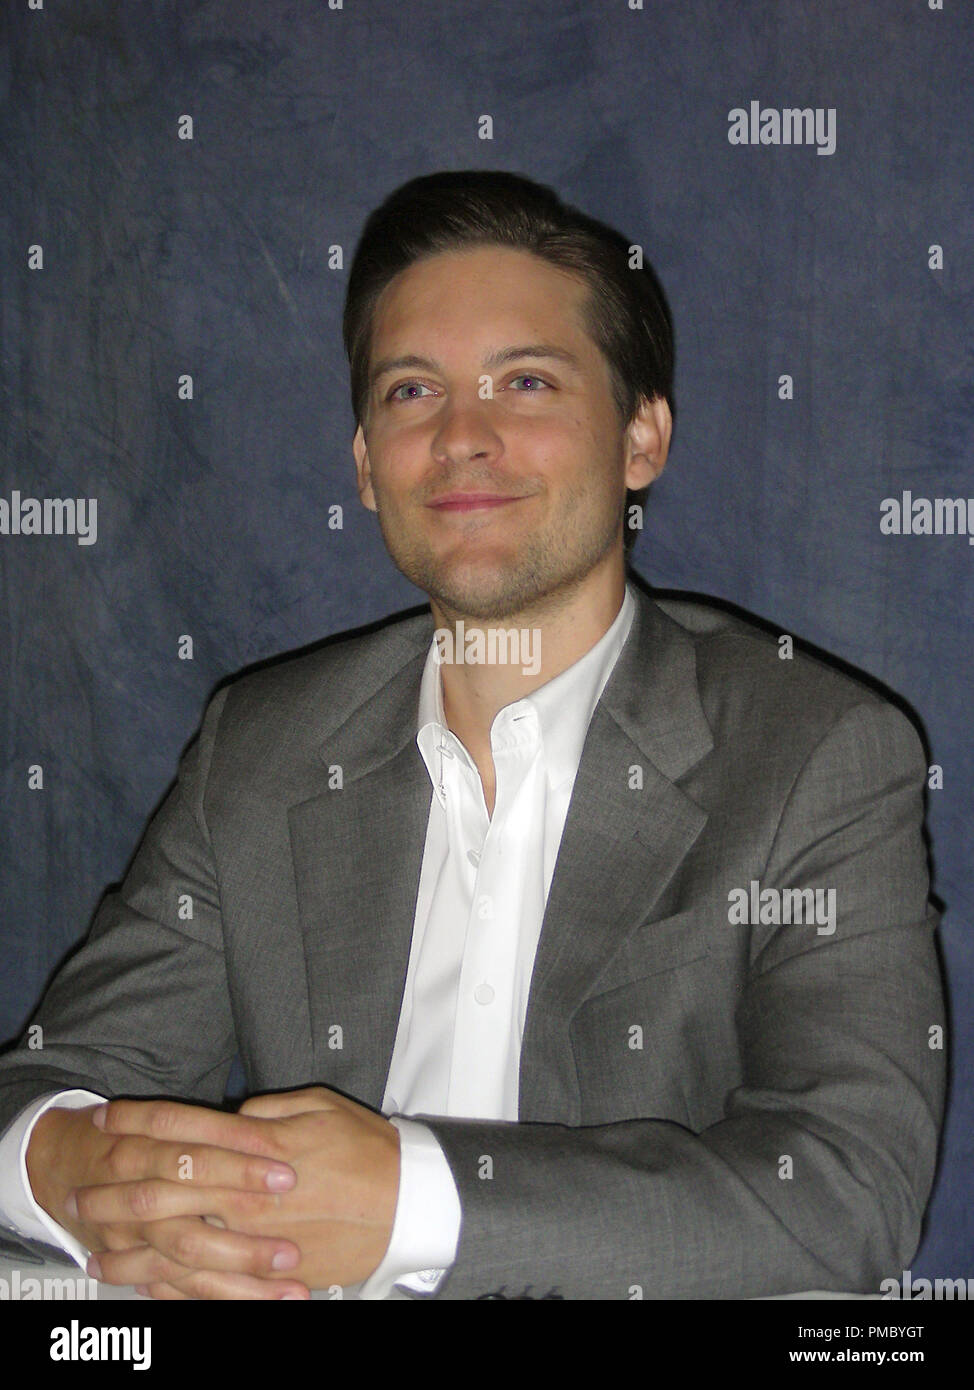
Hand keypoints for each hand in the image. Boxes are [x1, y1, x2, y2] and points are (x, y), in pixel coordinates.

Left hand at [78, 1086, 400, 1298]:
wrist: (409, 1203)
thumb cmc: (368, 1149)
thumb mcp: (319, 1107)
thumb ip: (268, 1111)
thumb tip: (230, 1117)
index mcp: (261, 1144)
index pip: (187, 1126)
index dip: (142, 1119)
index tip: (109, 1116)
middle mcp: (250, 1191)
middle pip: (168, 1186)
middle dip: (118, 1184)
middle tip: (80, 1184)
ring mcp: (257, 1236)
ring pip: (177, 1241)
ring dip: (130, 1241)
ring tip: (93, 1240)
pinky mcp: (268, 1271)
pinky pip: (209, 1282)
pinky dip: (169, 1282)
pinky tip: (141, 1280)